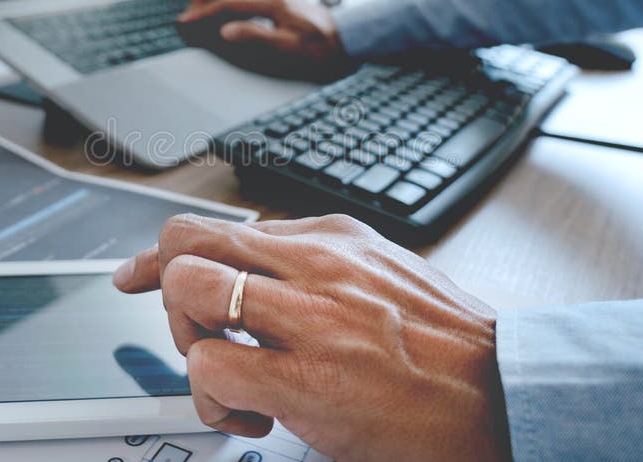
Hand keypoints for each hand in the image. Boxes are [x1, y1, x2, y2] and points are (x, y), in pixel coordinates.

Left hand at [114, 214, 510, 461]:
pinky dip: (210, 399)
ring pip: (187, 291)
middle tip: (194, 333)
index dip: (163, 253)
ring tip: (225, 372)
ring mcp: (309, 318)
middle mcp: (314, 264)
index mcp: (330, 238)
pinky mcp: (308, 379)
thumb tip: (252, 268)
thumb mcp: (381, 273)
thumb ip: (316, 265)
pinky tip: (249, 416)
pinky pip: (209, 370)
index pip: (219, 226)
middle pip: (187, 242)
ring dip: (185, 340)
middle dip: (167, 290)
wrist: (504, 394)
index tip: (139, 273)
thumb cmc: (447, 343)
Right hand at [179, 0, 350, 74]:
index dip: (203, 13)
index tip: (185, 24)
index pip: (228, 3)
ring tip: (203, 4)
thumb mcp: (288, 48)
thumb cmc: (321, 47)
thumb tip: (225, 31)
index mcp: (272, 2)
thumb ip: (256, 37)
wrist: (348, 39)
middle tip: (189, 12)